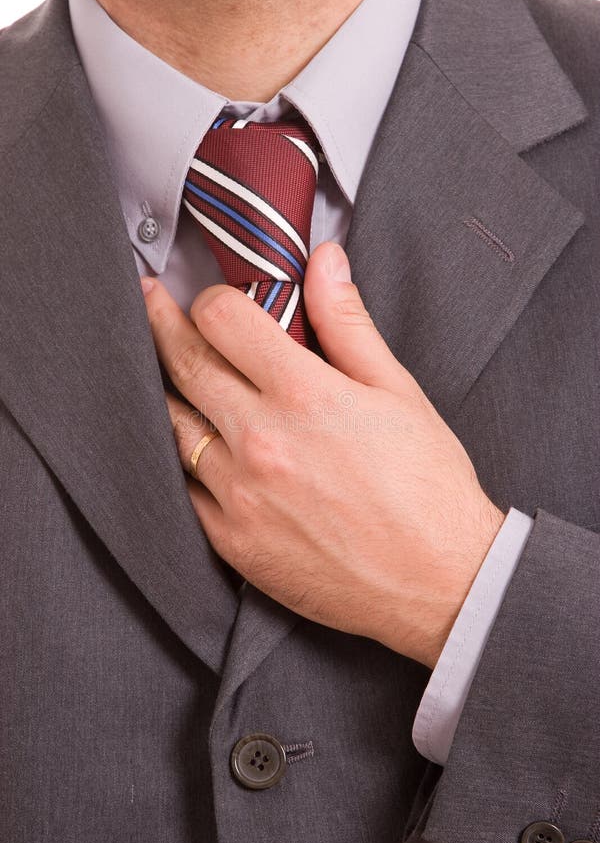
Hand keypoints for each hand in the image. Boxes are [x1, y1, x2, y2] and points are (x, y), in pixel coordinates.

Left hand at [141, 243, 504, 668]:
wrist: (439, 582)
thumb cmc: (427, 486)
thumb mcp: (396, 391)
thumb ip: (348, 322)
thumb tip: (324, 260)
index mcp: (303, 394)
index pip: (222, 319)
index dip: (213, 299)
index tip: (214, 302)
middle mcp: (260, 439)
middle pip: (184, 362)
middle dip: (162, 323)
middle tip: (150, 303)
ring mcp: (239, 494)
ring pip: (172, 425)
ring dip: (167, 392)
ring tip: (165, 373)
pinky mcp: (231, 541)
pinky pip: (182, 489)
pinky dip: (183, 460)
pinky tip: (191, 446)